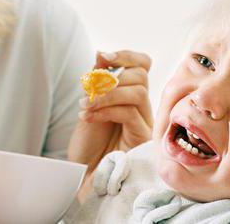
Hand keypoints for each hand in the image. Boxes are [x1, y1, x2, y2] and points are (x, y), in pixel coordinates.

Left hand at [68, 50, 152, 173]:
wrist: (84, 177)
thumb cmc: (88, 144)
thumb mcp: (88, 105)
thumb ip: (97, 81)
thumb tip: (101, 53)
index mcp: (130, 96)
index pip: (142, 65)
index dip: (126, 55)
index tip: (104, 56)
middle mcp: (142, 107)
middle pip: (141, 75)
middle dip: (112, 77)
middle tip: (88, 89)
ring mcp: (145, 123)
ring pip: (137, 93)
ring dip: (107, 94)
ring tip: (86, 106)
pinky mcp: (143, 139)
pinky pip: (129, 113)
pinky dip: (106, 110)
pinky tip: (89, 117)